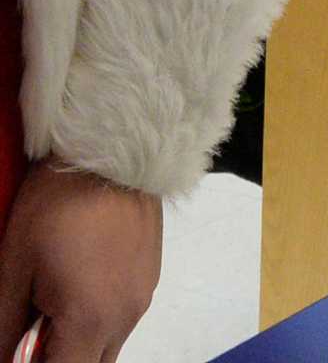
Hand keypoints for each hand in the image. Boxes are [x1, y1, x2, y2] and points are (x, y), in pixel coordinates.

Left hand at [0, 163, 160, 362]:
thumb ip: (6, 329)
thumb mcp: (14, 268)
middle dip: (58, 360)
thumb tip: (4, 356)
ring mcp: (143, 295)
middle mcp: (126, 316)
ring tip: (50, 304)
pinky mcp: (150, 275)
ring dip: (77, 343)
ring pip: (106, 346)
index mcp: (91, 321)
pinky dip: (95, 319)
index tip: (18, 352)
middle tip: (29, 334)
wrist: (113, 148)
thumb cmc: (57, 205)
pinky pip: (120, 318)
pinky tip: (76, 282)